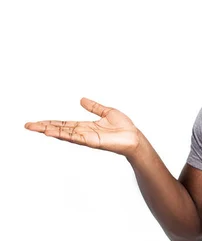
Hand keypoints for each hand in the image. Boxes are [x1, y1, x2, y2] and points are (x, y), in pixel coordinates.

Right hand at [24, 97, 141, 157]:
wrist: (134, 137)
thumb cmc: (124, 128)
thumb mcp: (107, 112)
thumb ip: (94, 107)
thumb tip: (81, 99)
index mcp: (85, 126)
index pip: (64, 124)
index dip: (51, 122)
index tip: (37, 122)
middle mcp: (83, 132)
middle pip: (60, 129)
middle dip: (44, 127)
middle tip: (28, 126)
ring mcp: (86, 138)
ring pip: (64, 133)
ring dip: (49, 130)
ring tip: (35, 128)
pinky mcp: (92, 141)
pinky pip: (74, 137)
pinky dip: (62, 134)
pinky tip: (51, 132)